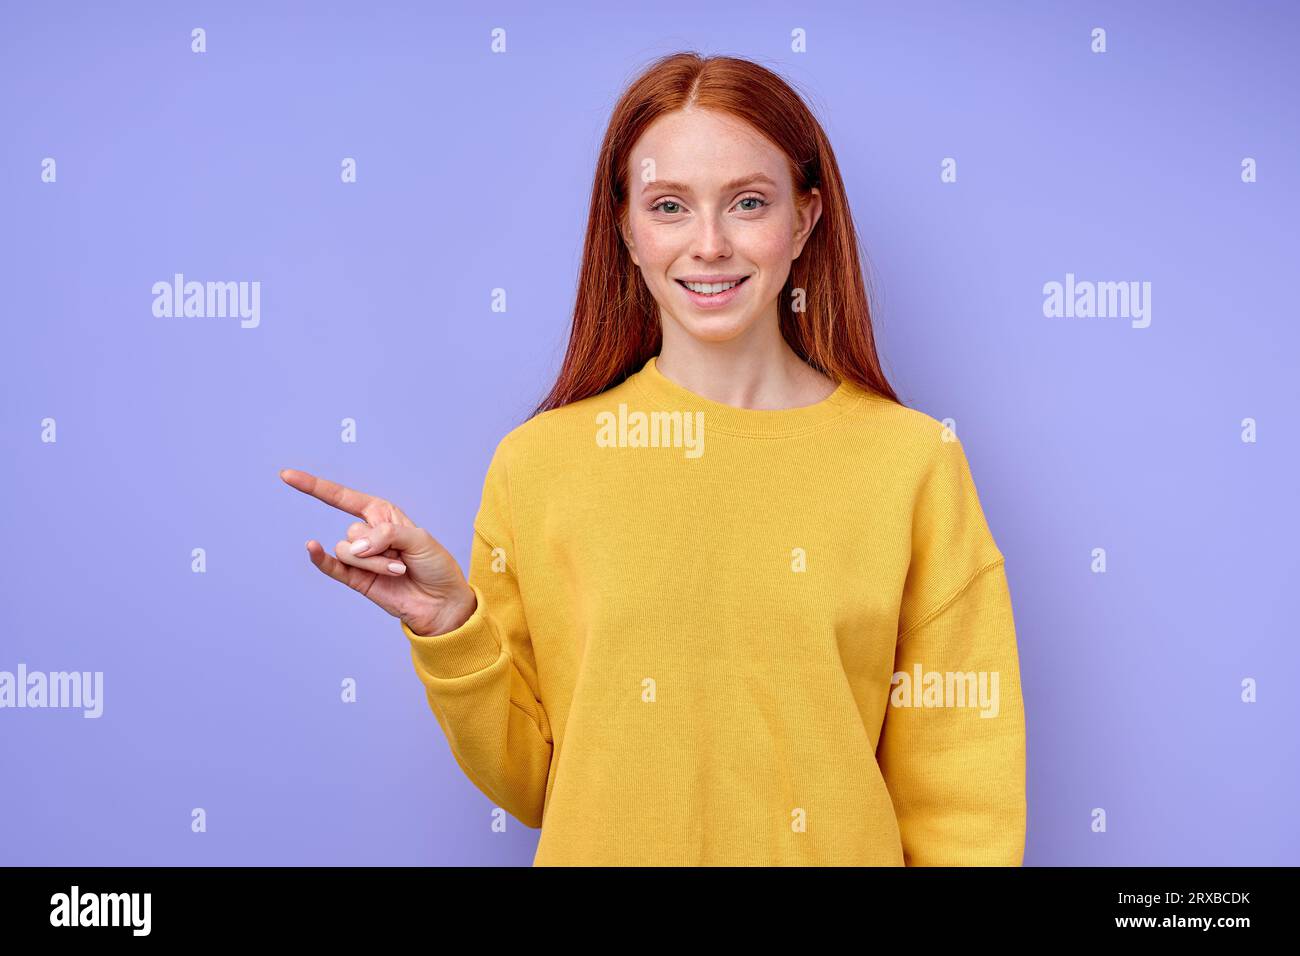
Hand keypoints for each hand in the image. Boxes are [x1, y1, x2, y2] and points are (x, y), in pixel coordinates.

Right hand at [279, 468, 475, 635]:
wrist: (442, 602)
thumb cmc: (435, 566)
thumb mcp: (419, 539)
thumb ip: (386, 535)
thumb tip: (355, 547)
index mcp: (382, 514)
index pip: (342, 497)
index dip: (314, 486)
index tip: (287, 475)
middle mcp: (368, 533)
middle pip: (352, 532)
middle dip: (380, 547)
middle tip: (404, 559)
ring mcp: (360, 557)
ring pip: (348, 552)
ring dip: (376, 563)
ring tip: (399, 571)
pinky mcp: (356, 579)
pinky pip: (332, 566)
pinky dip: (320, 558)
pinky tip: (312, 547)